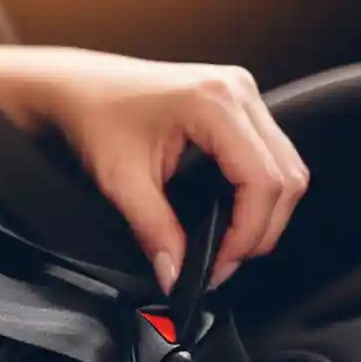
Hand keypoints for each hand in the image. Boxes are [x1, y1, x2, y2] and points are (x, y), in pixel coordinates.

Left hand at [0, 45, 309, 293]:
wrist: (74, 85)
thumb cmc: (91, 117)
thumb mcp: (120, 181)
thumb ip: (154, 230)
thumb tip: (176, 276)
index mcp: (214, 102)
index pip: (263, 181)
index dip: (248, 233)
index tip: (218, 266)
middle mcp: (238, 90)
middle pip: (286, 176)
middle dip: (261, 229)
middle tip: (222, 264)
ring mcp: (242, 91)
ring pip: (286, 166)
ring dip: (265, 212)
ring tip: (227, 245)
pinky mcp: (237, 101)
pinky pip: (271, 153)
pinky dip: (259, 190)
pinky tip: (231, 213)